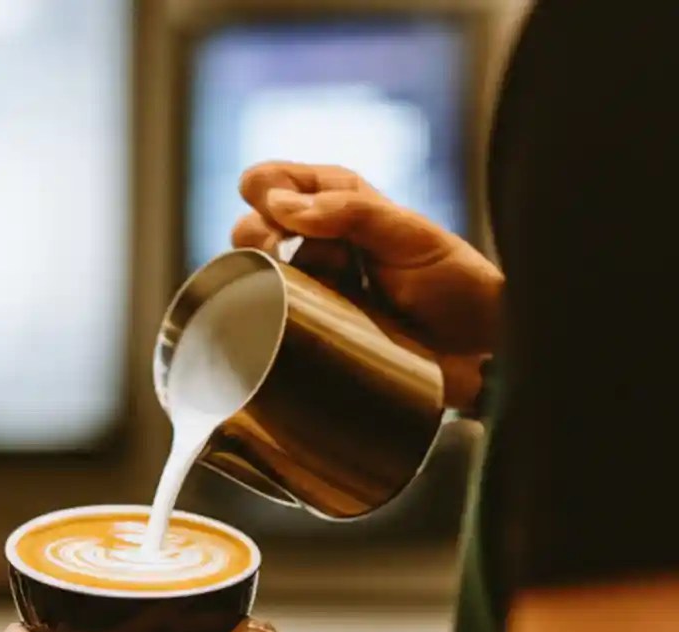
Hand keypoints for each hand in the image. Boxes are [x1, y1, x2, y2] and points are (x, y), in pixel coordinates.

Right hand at [233, 162, 503, 409]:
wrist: (479, 352)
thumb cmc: (455, 284)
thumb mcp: (412, 236)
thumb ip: (351, 213)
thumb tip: (280, 204)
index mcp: (338, 202)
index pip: (274, 180)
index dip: (267, 189)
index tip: (281, 210)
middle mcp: (315, 241)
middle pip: (251, 225)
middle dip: (259, 235)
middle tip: (287, 253)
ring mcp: (310, 286)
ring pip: (252, 270)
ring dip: (266, 276)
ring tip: (307, 287)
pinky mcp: (309, 328)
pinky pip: (266, 316)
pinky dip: (265, 313)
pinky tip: (287, 314)